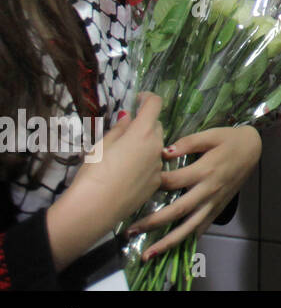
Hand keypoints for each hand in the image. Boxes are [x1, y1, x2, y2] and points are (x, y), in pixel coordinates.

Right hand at [46, 92, 164, 270]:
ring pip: (156, 146)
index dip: (147, 98)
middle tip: (125, 132)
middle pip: (156, 126)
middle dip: (144, 124)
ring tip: (124, 156)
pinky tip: (128, 174)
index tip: (138, 100)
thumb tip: (129, 117)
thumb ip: (119, 129)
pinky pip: (155, 165)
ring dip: (146, 145)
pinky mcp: (157, 183)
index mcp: (142, 133)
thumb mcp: (101, 145)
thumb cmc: (93, 173)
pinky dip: (146, 163)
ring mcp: (159, 166)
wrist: (94, 209)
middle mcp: (157, 146)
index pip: (155, 104)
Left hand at [129, 125, 261, 261]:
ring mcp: (213, 202)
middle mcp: (208, 190)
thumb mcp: (211, 135)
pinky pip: (201, 227)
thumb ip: (188, 142)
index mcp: (205, 170)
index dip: (153, 183)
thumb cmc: (229, 140)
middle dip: (153, 223)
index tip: (135, 186)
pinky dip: (186, 240)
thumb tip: (164, 152)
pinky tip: (171, 250)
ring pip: (189, 226)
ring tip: (148, 254)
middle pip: (178, 210)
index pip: (173, 181)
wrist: (253, 150)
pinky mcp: (218, 208)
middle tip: (130, 231)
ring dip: (168, 242)